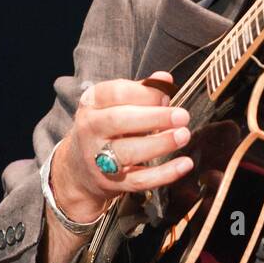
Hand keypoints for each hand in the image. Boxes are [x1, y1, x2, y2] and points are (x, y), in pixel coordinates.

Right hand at [52, 71, 192, 221]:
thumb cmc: (106, 128)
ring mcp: (99, 158)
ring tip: (184, 135)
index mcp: (92, 104)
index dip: (145, 93)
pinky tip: (184, 164)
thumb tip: (165, 80)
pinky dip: (165, 174)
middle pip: (119, 121)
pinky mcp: (112, 182)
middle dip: (154, 117)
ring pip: (128, 152)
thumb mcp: (115, 105)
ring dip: (160, 144)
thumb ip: (142, 92)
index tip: (167, 95)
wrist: (78, 169)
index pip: (116, 93)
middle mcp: (91, 130)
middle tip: (182, 116)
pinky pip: (140, 179)